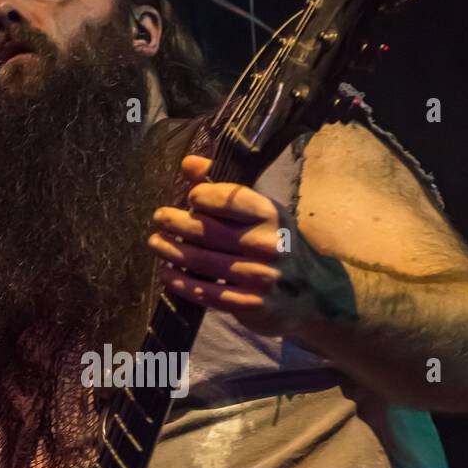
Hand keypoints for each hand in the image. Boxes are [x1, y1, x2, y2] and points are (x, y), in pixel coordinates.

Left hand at [148, 154, 351, 337]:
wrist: (311, 294)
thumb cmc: (276, 244)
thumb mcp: (261, 212)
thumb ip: (224, 189)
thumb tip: (189, 164)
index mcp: (271, 214)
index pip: (227, 199)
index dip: (201, 197)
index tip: (189, 199)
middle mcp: (267, 244)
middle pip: (208, 231)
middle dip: (176, 223)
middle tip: (159, 219)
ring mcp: (260, 276)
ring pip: (202, 262)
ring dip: (172, 252)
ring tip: (156, 244)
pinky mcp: (252, 304)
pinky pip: (208, 293)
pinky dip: (183, 284)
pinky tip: (167, 275)